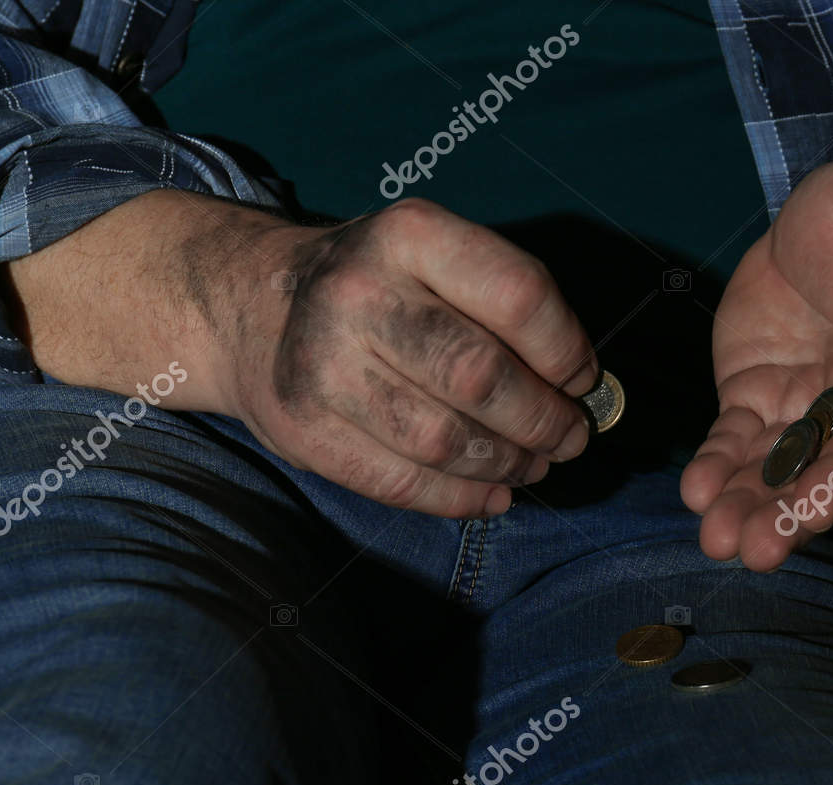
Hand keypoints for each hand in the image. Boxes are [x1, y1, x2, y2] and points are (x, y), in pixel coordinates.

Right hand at [226, 198, 597, 516]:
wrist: (251, 307)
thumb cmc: (380, 288)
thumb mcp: (436, 258)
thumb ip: (505, 307)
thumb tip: (579, 389)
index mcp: (407, 236)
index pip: (517, 296)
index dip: (565, 350)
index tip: (581, 380)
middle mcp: (357, 294)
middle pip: (480, 377)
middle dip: (544, 420)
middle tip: (569, 437)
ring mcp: (322, 366)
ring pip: (446, 440)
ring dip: (509, 463)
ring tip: (533, 463)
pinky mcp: (304, 431)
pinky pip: (404, 485)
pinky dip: (465, 499)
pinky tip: (494, 492)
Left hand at [680, 160, 832, 570]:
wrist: (814, 223)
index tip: (818, 508)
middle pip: (824, 467)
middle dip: (790, 512)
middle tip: (756, 550)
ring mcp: (800, 404)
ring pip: (775, 468)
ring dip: (748, 507)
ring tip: (717, 541)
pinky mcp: (753, 398)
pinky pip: (734, 441)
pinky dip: (715, 468)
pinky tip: (695, 494)